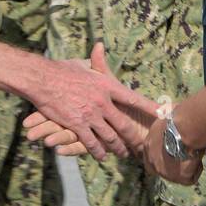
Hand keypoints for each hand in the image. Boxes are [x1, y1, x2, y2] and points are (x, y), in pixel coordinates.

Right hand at [23, 43, 158, 157]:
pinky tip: (102, 156)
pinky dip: (98, 151)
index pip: (133, 98)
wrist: (43, 79)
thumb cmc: (61, 69)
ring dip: (117, 147)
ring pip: (110, 136)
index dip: (149, 107)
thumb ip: (95, 61)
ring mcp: (91, 115)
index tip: (162, 113)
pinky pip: (91, 142)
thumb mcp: (83, 64)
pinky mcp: (78, 125)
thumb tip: (100, 48)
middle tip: (141, 145)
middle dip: (133, 136)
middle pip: (123, 123)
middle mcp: (103, 102)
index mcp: (106, 85)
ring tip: (123, 154)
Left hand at [141, 114, 204, 184]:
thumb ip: (165, 123)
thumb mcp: (165, 117)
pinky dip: (197, 169)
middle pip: (162, 170)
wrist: (185, 128)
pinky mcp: (179, 177)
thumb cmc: (178, 118)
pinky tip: (199, 158)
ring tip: (194, 153)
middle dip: (174, 166)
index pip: (149, 158)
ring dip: (186, 166)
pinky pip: (190, 178)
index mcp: (148, 145)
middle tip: (186, 157)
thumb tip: (168, 113)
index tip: (172, 154)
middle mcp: (152, 160)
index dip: (161, 158)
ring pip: (177, 175)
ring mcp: (164, 171)